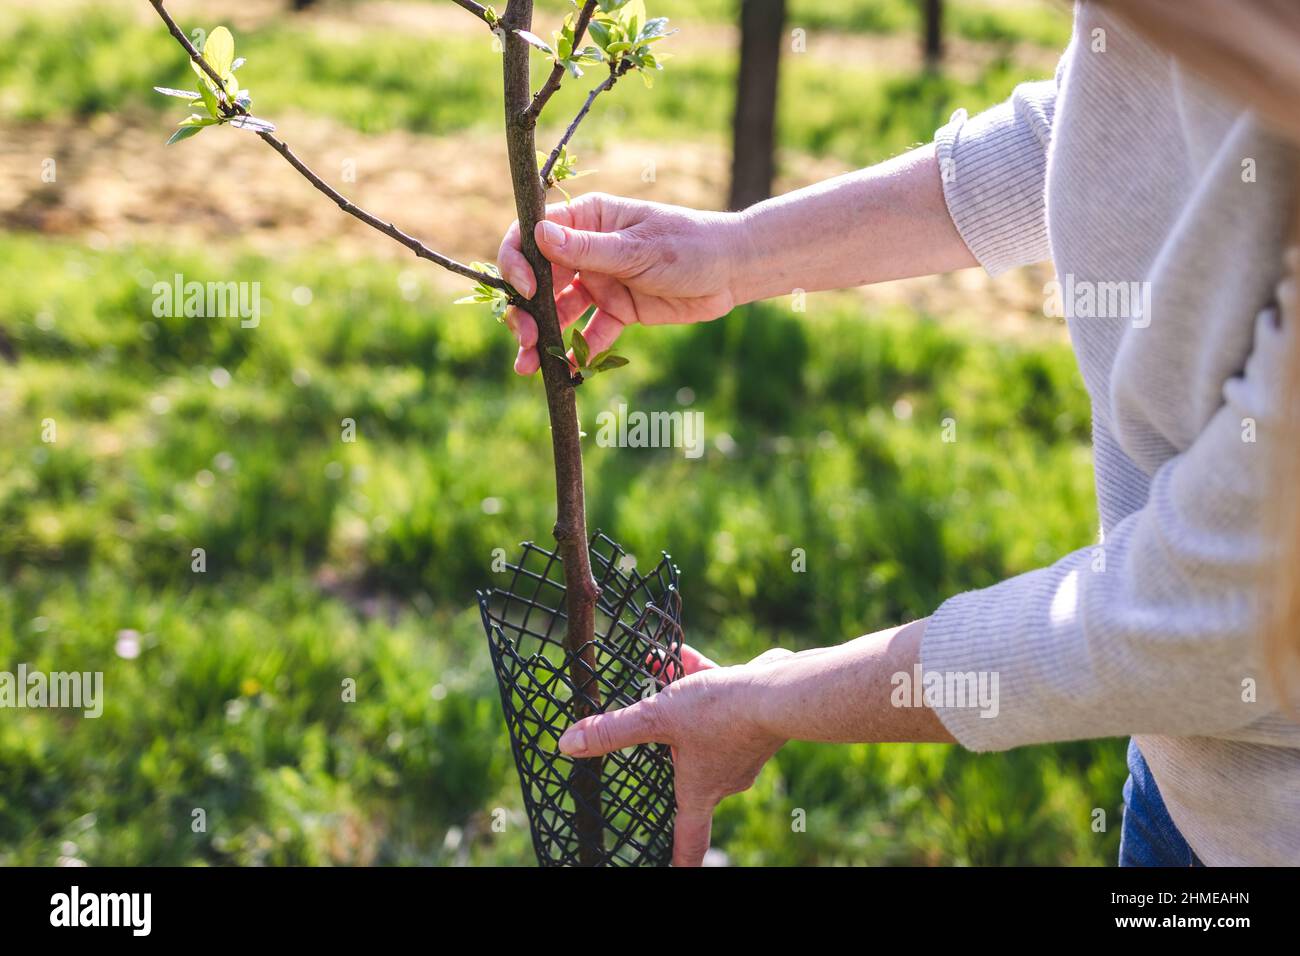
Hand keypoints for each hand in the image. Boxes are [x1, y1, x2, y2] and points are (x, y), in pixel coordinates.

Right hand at [496, 192, 745, 373]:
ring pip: (559, 310)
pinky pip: (590, 334)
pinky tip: (564, 373)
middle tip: (524, 339)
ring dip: (542, 336)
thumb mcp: (638, 249)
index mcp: (587, 220)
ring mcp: (601, 282)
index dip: (518, 262)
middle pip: (539, 279)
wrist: (731, 271)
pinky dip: (576, 353)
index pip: (532, 235)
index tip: (525, 291)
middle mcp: (587, 250)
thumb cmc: (688, 244)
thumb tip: (538, 236)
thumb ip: (589, 249)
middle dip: (526, 310)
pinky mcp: (618, 311)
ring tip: (530, 366)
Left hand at [557, 644, 794, 866]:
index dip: (682, 860)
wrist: (778, 690)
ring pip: (702, 728)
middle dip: (671, 752)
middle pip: (690, 772)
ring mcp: (741, 747)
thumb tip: (567, 745)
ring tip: (659, 675)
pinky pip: (718, 700)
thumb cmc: (719, 713)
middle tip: (655, 736)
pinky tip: (680, 653)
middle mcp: (724, 775)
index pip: (690, 839)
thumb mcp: (657, 717)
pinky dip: (698, 680)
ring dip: (680, 706)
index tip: (676, 871)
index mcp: (700, 789)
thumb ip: (613, 732)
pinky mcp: (753, 716)